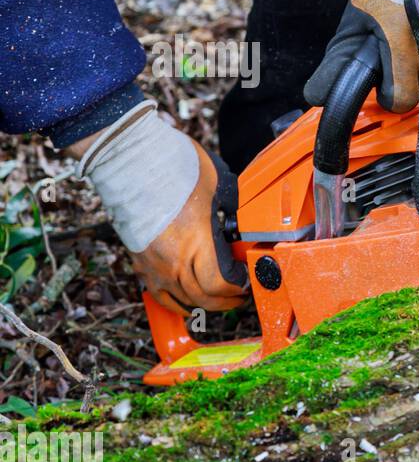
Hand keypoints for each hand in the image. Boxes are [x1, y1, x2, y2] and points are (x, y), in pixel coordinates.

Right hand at [71, 103, 248, 313]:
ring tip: (218, 298)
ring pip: (181, 300)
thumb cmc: (173, 167)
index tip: (246, 281)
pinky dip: (176, 301)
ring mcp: (153, 264)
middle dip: (225, 300)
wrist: (128, 158)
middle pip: (202, 298)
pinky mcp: (139, 261)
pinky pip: (159, 293)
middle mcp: (172, 260)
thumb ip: (233, 210)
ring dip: (203, 303)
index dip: (236, 289)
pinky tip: (188, 300)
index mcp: (195, 242)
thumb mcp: (218, 186)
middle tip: (238, 294)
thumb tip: (247, 223)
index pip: (219, 285)